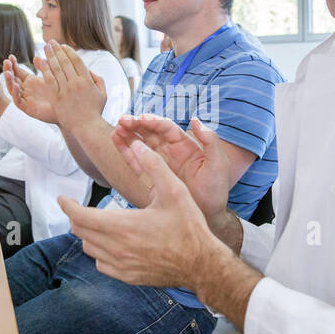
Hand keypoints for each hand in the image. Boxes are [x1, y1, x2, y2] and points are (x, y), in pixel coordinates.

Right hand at [4, 57, 56, 123]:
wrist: (65, 108)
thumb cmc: (58, 92)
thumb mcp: (50, 77)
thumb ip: (43, 68)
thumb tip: (36, 57)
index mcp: (29, 81)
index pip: (17, 71)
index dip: (13, 64)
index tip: (11, 56)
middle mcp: (25, 89)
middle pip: (12, 79)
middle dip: (8, 70)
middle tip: (6, 62)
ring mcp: (25, 98)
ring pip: (12, 89)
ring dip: (9, 81)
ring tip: (7, 72)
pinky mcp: (27, 108)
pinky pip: (18, 101)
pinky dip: (16, 93)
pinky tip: (16, 86)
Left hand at [40, 43, 106, 127]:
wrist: (86, 127)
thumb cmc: (95, 111)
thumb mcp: (102, 94)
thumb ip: (98, 79)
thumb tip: (89, 70)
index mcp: (87, 80)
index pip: (76, 61)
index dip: (68, 51)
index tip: (63, 46)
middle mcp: (76, 84)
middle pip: (64, 62)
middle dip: (57, 50)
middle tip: (51, 42)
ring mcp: (65, 91)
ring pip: (55, 69)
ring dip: (49, 57)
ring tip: (45, 48)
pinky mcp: (57, 98)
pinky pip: (49, 81)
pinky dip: (45, 71)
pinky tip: (40, 63)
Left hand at [58, 140, 225, 288]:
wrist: (202, 264)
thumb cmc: (189, 228)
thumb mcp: (175, 191)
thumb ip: (153, 166)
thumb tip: (137, 145)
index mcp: (123, 226)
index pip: (80, 216)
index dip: (67, 205)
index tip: (63, 198)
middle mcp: (117, 248)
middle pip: (80, 232)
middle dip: (75, 216)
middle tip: (77, 206)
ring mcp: (121, 265)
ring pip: (89, 248)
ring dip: (87, 234)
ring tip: (96, 222)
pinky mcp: (128, 277)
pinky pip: (101, 264)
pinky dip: (99, 252)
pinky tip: (111, 243)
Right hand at [112, 114, 230, 223]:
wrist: (209, 214)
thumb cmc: (216, 189)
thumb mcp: (219, 163)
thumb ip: (211, 141)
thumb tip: (195, 119)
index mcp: (185, 145)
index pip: (166, 128)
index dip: (153, 122)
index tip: (141, 119)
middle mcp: (170, 151)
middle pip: (150, 133)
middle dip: (136, 125)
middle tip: (122, 120)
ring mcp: (160, 163)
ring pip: (141, 144)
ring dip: (128, 135)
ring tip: (116, 129)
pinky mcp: (151, 177)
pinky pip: (136, 161)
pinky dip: (125, 150)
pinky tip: (115, 140)